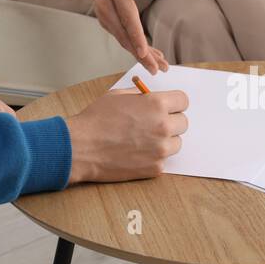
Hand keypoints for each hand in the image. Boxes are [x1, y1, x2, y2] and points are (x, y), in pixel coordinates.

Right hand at [59, 0, 167, 73]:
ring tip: (159, 65)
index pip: (128, 16)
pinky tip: (146, 53)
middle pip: (124, 34)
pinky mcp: (104, 18)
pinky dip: (132, 46)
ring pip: (121, 38)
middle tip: (158, 69)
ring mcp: (102, 12)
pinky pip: (119, 35)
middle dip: (141, 55)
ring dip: (139, 54)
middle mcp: (106, 4)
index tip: (144, 53)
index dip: (136, 37)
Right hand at [66, 85, 189, 182]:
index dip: (174, 103)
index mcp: (156, 104)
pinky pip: (163, 160)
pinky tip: (136, 153)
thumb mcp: (118, 96)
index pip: (183, 101)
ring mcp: (161, 149)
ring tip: (143, 140)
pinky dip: (153, 158)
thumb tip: (151, 96)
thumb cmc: (96, 119)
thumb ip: (140, 95)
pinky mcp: (155, 168)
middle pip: (183, 123)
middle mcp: (163, 126)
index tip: (168, 108)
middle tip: (153, 125)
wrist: (81, 147)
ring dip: (165, 141)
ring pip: (176, 143)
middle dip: (170, 122)